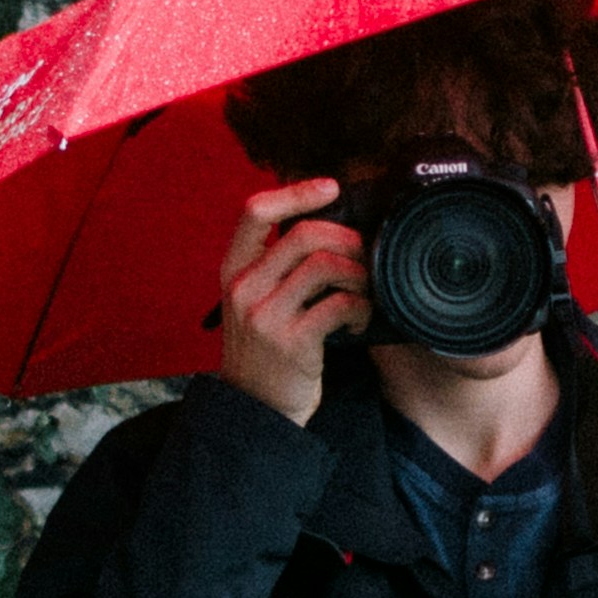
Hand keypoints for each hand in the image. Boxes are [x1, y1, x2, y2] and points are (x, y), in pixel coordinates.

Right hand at [211, 181, 359, 425]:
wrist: (255, 409)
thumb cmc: (265, 351)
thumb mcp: (255, 302)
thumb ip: (277, 267)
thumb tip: (330, 229)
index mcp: (234, 270)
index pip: (255, 211)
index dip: (296, 192)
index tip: (330, 188)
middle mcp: (244, 288)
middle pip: (304, 234)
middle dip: (347, 239)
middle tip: (363, 256)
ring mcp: (265, 315)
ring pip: (327, 266)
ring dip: (358, 275)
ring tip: (362, 292)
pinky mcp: (291, 342)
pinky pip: (340, 305)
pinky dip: (360, 308)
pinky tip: (357, 321)